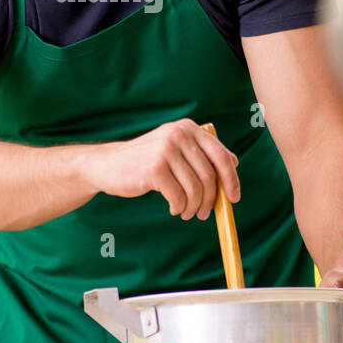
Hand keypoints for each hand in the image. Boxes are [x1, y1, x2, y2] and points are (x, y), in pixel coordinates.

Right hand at [85, 118, 239, 220]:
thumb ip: (202, 152)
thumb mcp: (175, 149)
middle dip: (210, 200)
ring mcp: (166, 150)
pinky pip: (178, 197)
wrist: (108, 164)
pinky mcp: (154, 169)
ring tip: (187, 212)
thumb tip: (234, 162)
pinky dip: (179, 208)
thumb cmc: (146, 161)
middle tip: (204, 213)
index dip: (231, 179)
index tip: (234, 198)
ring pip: (195, 189)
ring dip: (194, 207)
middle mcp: (179, 135)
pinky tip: (173, 208)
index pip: (220, 155)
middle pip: (209, 176)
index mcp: (188, 128)